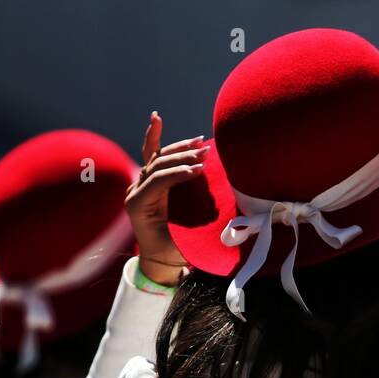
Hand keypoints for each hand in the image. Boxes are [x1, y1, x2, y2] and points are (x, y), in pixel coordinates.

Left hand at [127, 111, 208, 285]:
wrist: (158, 259)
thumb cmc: (176, 253)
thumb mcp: (188, 244)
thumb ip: (206, 231)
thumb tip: (243, 224)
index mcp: (140, 206)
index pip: (158, 180)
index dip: (178, 173)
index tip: (200, 170)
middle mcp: (136, 191)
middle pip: (157, 164)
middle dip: (182, 157)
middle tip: (204, 154)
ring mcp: (140, 183)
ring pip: (157, 157)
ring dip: (179, 148)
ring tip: (200, 143)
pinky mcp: (147, 180)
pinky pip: (150, 153)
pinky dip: (155, 136)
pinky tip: (156, 118)